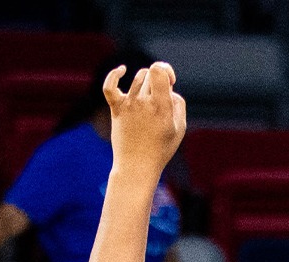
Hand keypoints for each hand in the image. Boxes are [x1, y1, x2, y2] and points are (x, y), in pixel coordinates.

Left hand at [103, 62, 185, 178]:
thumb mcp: (180, 127)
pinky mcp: (116, 109)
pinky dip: (114, 74)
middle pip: (150, 74)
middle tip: (161, 99)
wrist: (137, 166)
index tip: (170, 82)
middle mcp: (143, 102)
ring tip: (149, 99)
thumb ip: (178, 103)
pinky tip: (122, 70)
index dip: (165, 69)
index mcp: (161, 106)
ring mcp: (128, 105)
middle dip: (159, 81)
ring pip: (137, 78)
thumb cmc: (161, 149)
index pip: (158, 69)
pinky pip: (109, 86)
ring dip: (146, 83)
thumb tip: (167, 89)